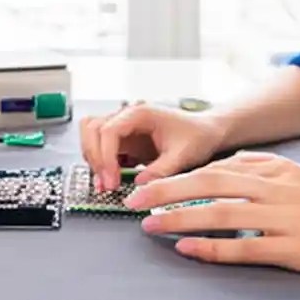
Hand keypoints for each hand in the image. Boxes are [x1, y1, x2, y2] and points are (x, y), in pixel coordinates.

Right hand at [79, 100, 227, 190]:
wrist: (207, 132)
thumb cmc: (197, 135)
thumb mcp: (182, 156)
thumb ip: (160, 171)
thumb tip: (139, 186)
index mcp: (141, 113)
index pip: (109, 130)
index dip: (105, 156)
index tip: (111, 178)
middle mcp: (128, 116)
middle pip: (92, 129)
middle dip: (95, 157)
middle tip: (106, 183)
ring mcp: (125, 128)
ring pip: (92, 136)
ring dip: (94, 159)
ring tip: (106, 184)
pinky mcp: (126, 141)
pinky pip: (102, 148)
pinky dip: (101, 164)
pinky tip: (111, 181)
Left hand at [125, 151, 299, 278]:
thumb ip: (269, 172)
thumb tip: (233, 168)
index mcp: (280, 170)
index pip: (217, 167)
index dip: (178, 175)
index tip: (149, 182)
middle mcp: (279, 189)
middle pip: (209, 184)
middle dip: (166, 190)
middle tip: (134, 198)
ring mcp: (286, 220)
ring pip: (219, 213)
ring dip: (179, 218)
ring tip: (149, 224)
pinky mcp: (296, 250)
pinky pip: (244, 248)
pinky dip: (212, 249)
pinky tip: (188, 250)